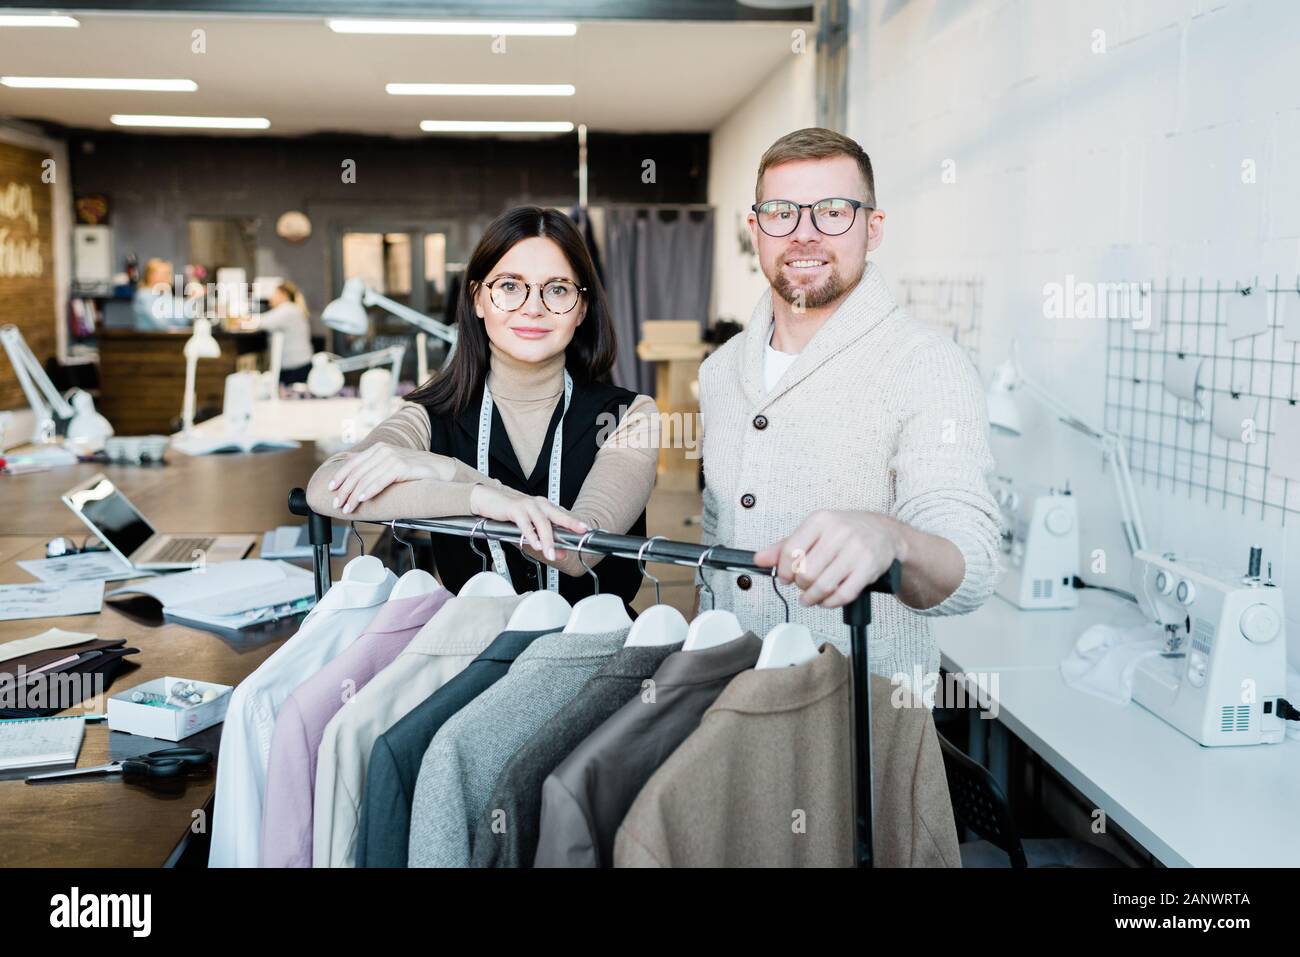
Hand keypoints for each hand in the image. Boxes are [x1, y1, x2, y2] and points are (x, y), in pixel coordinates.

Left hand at [328, 443, 452, 513]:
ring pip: (366, 479)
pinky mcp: (402, 467)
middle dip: (344, 490)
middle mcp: (384, 450)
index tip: (331, 489)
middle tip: (337, 504)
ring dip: (353, 496)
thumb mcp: (391, 465)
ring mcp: (393, 457)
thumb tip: (353, 474)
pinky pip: (380, 481)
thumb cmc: (415, 471)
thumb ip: (374, 466)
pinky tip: (362, 499)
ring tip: (348, 508)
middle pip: (357, 472)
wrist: (441, 470)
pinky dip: (369, 491)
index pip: (353, 463)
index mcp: (379, 448)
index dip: (340, 476)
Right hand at [469, 484, 586, 561]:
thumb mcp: (530, 527)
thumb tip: (560, 553)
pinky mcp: (515, 509)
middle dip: (568, 527)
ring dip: (547, 540)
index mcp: (544, 506)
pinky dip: (530, 535)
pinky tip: (534, 544)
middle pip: (557, 517)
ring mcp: (527, 505)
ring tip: (551, 553)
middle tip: (576, 540)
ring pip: (541, 523)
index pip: (562, 516)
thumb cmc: (511, 513)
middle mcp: (538, 503)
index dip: (574, 523)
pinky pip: (525, 524)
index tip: (586, 531)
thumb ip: (544, 539)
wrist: (490, 501)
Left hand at [753, 510, 906, 608]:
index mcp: (820, 520)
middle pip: (806, 571)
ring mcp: (856, 550)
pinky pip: (844, 594)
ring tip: (810, 598)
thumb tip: (759, 559)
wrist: (884, 533)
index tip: (785, 578)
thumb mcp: (814, 532)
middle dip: (800, 585)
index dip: (783, 571)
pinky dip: (831, 603)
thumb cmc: (845, 533)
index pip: (791, 550)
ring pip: (823, 585)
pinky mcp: (869, 567)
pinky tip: (826, 600)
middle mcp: (839, 532)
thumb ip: (785, 547)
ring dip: (812, 598)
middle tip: (802, 587)